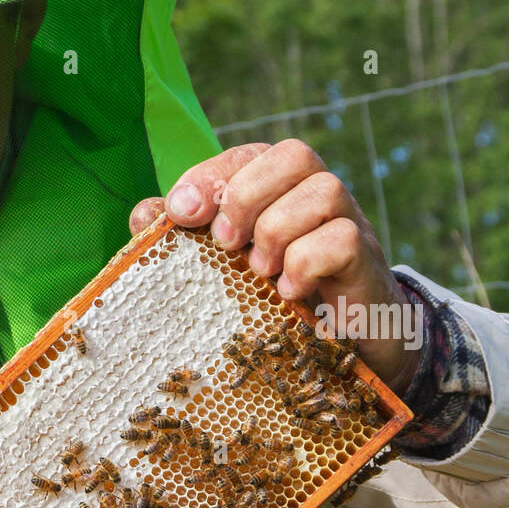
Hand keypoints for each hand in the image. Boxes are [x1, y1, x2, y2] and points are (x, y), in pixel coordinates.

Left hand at [131, 140, 422, 394]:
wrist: (338, 353)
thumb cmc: (271, 302)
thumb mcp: (224, 269)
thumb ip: (184, 240)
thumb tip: (143, 213)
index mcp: (278, 190)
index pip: (248, 155)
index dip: (211, 175)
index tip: (180, 214)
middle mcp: (316, 197)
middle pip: (293, 155)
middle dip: (246, 197)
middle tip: (225, 244)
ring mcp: (348, 224)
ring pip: (324, 189)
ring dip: (277, 232)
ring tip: (260, 273)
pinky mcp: (365, 261)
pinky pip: (341, 239)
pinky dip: (306, 263)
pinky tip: (288, 293)